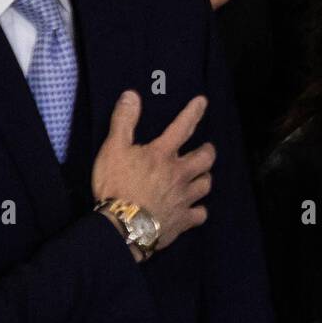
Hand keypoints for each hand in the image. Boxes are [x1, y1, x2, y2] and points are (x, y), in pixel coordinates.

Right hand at [92, 92, 215, 254]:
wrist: (124, 227)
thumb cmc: (117, 186)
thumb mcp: (113, 149)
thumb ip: (124, 121)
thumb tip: (132, 95)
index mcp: (163, 155)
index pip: (183, 127)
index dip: (193, 112)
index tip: (202, 102)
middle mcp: (179, 174)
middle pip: (205, 158)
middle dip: (208, 151)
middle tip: (206, 149)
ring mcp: (184, 198)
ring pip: (206, 184)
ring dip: (205, 178)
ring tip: (201, 176)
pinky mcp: (183, 220)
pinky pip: (200, 214)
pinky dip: (199, 211)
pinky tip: (195, 210)